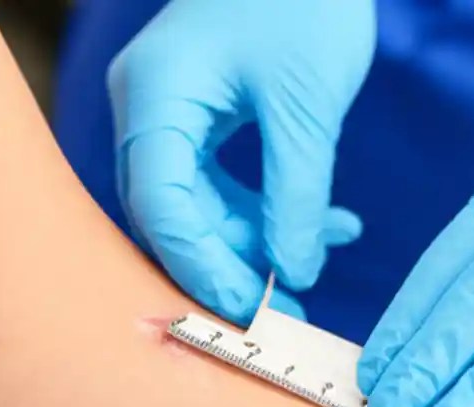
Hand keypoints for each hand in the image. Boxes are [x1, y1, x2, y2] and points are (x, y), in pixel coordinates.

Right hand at [107, 0, 374, 324]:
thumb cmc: (306, 1)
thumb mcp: (307, 104)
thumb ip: (297, 196)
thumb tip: (294, 275)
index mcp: (155, 96)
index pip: (161, 206)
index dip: (203, 266)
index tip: (253, 309)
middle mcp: (145, 107)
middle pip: (170, 214)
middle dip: (231, 262)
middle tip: (291, 304)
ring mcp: (165, 110)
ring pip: (196, 205)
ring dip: (258, 237)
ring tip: (328, 244)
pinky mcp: (194, 113)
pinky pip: (216, 182)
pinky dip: (265, 205)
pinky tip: (327, 220)